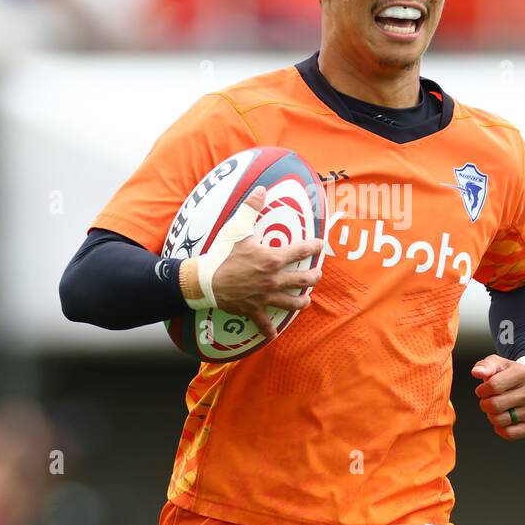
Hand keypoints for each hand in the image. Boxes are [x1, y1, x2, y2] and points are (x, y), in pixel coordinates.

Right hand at [181, 186, 322, 340]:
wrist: (204, 280)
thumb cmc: (221, 253)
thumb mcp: (237, 227)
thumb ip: (251, 208)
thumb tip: (261, 189)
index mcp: (272, 259)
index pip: (301, 251)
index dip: (314, 246)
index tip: (321, 244)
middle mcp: (273, 280)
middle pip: (303, 280)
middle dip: (313, 276)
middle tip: (316, 274)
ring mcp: (265, 297)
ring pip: (292, 303)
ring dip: (302, 302)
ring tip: (306, 300)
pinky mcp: (254, 310)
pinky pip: (265, 324)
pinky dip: (270, 331)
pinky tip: (274, 335)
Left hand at [471, 354, 524, 440]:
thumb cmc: (510, 375)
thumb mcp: (498, 364)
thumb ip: (485, 366)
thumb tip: (476, 372)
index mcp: (524, 373)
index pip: (493, 386)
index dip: (481, 390)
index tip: (482, 390)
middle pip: (495, 405)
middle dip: (485, 404)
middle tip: (487, 401)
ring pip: (500, 421)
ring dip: (492, 416)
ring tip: (497, 408)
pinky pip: (509, 434)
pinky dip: (500, 429)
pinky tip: (504, 419)